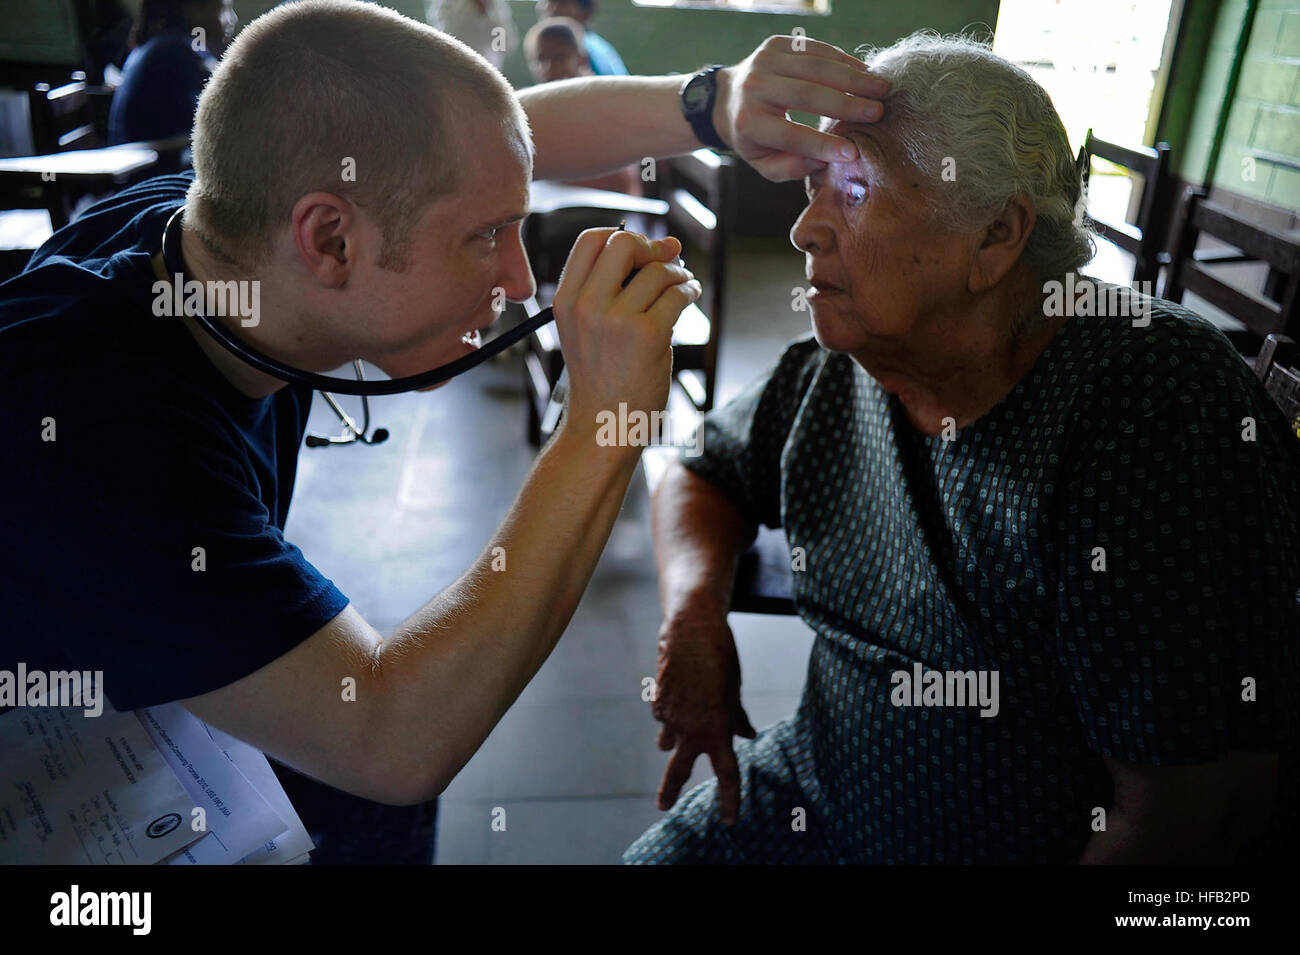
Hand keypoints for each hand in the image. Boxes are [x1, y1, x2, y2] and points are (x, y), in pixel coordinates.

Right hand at [551, 228, 699, 447]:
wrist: (604, 426)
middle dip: (652, 248)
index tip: (640, 254)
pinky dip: (690, 290)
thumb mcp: (590, 328)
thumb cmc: (603, 376)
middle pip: (624, 242)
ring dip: (679, 274)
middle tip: (665, 264)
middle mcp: (585, 306)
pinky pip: (677, 294)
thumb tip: (672, 243)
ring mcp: (615, 321)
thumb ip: (621, 285)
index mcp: (565, 300)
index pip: (590, 239)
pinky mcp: (647, 336)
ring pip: (658, 270)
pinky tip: (690, 296)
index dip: (621, 235)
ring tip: (683, 285)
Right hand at [651, 607, 756, 825]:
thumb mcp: (734, 690)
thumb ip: (737, 717)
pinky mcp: (657, 702)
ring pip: (668, 739)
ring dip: (670, 743)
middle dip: (669, 791)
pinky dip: (670, 714)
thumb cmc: (720, 658)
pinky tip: (676, 696)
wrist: (691, 629)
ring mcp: (670, 716)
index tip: (729, 820)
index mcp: (717, 729)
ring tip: (666, 746)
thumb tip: (747, 735)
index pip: (726, 774)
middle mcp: (691, 728)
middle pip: (678, 770)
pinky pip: (664, 717)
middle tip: (663, 807)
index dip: (730, 800)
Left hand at [713, 36, 889, 180]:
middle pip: (807, 93)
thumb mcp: (764, 163)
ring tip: (881, 89)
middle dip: (847, 104)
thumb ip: (790, 168)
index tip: (853, 152)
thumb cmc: (754, 138)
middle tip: (879, 112)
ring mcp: (765, 60)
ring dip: (852, 78)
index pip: (790, 134)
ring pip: (815, 66)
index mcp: (748, 121)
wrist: (728, 99)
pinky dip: (843, 60)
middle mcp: (754, 86)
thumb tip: (822, 161)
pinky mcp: (777, 43)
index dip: (822, 144)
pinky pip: (815, 49)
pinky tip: (865, 72)